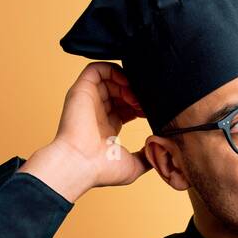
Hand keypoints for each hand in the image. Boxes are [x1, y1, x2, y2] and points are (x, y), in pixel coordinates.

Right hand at [19, 62, 151, 199]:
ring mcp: (88, 100)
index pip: (125, 107)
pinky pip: (96, 68)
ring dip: (127, 83)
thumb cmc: (101, 169)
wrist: (79, 165)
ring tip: (137, 98)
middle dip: (136, 94)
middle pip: (119, 91)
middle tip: (146, 105)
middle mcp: (96, 112)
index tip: (150, 113)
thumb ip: (147, 157)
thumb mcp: (133, 165)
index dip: (139, 105)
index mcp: (106, 127)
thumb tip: (158, 152)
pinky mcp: (81, 90)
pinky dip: (113, 71)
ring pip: (110, 79)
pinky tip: (126, 84)